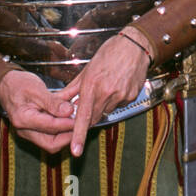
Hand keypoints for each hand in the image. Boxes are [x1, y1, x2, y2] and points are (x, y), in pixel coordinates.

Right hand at [0, 69, 76, 154]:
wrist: (6, 85)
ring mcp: (29, 132)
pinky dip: (61, 129)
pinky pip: (50, 135)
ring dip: (66, 133)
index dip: (68, 123)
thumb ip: (52, 101)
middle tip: (82, 125)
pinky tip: (71, 118)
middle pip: (51, 143)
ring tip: (79, 121)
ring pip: (52, 142)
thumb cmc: (19, 84)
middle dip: (68, 136)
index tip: (81, 118)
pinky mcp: (34, 131)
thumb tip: (69, 111)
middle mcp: (25, 130)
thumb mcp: (36, 89)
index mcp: (23, 119)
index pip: (51, 127)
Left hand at [57, 32, 150, 156]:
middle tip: (87, 103)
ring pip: (105, 112)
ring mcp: (120, 96)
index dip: (78, 135)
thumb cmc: (109, 53)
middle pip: (93, 118)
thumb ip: (73, 89)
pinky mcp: (130, 97)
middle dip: (87, 117)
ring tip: (105, 86)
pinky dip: (113, 101)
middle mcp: (106, 93)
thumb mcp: (87, 69)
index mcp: (92, 85)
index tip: (75, 150)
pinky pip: (117, 106)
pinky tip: (116, 86)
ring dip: (101, 106)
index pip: (83, 116)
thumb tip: (61, 102)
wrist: (134, 46)